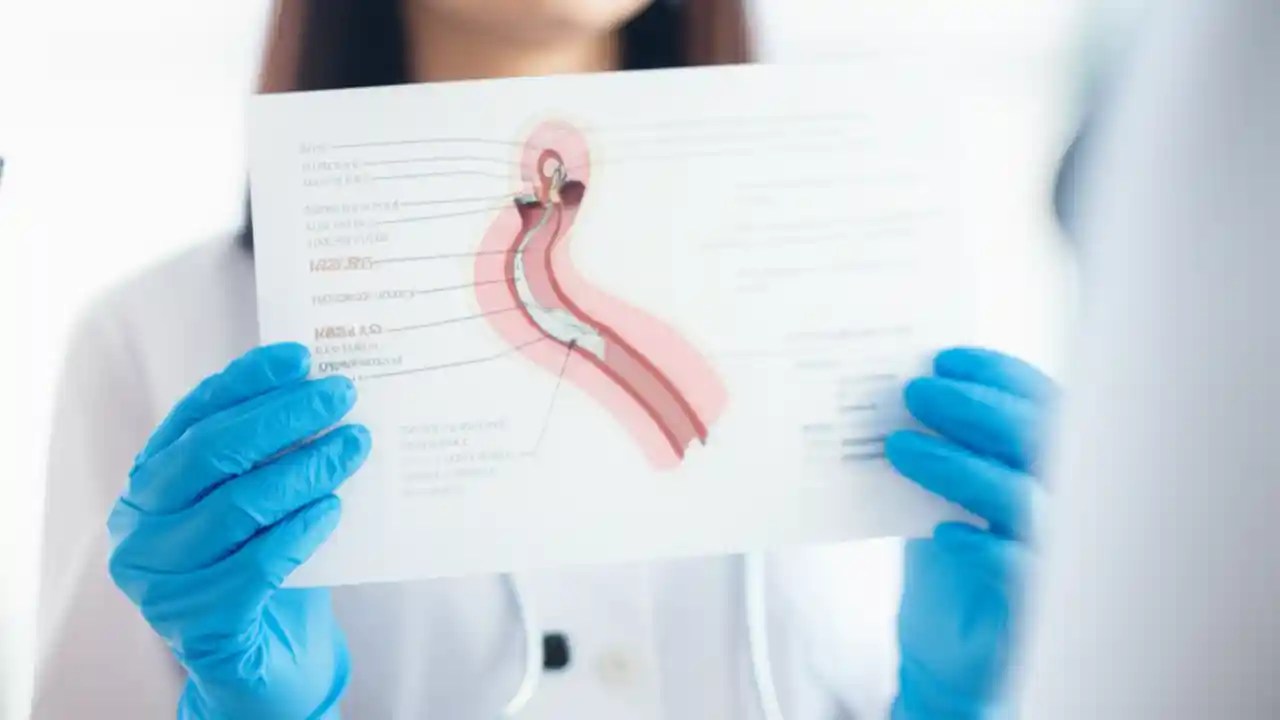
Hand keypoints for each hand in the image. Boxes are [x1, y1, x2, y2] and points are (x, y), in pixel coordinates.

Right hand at [106, 343, 369, 718]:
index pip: (194, 417)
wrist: (262, 662)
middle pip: (211, 455)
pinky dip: (300, 530)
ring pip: (237, 508)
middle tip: (341, 394)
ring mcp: (160, 582)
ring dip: (304, 469)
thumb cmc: (263, 566)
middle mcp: (138, 529)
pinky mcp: (198, 625)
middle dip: (282, 416)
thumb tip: (322, 389)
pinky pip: (256, 565)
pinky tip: (334, 508)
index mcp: (148, 485)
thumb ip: (270, 455)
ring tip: (355, 445)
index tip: (301, 356)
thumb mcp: (257, 503)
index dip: (245, 381)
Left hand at [885, 348, 1053, 718]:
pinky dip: (982, 544)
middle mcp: (1068, 501)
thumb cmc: (947, 556)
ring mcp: (1056, 552)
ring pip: (1024, 496)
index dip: (1002, 375)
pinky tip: (940, 532)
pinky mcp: (1034, 605)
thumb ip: (942, 443)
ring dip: (959, 464)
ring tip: (898, 447)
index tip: (944, 357)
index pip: (1045, 404)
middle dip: (975, 407)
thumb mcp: (942, 489)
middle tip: (914, 391)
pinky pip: (1021, 568)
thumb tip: (904, 384)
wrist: (945, 650)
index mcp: (1052, 464)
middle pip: (1041, 439)